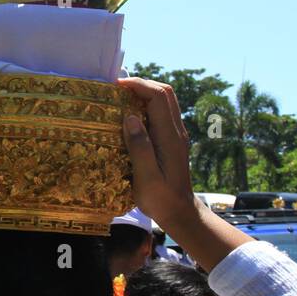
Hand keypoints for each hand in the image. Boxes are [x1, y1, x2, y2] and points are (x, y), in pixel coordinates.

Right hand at [116, 77, 198, 232]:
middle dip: (142, 84)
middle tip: (117, 89)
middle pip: (165, 93)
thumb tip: (130, 117)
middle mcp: (176, 131)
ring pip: (166, 100)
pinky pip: (162, 112)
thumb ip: (140, 147)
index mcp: (170, 137)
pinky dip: (147, 105)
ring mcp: (176, 134)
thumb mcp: (147, 178)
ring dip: (145, 93)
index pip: (158, 97)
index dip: (139, 85)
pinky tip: (131, 115)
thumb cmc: (161, 199)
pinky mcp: (172, 140)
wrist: (180, 211)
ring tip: (122, 97)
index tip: (116, 86)